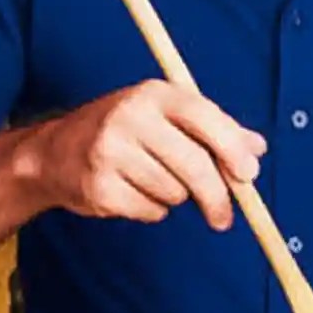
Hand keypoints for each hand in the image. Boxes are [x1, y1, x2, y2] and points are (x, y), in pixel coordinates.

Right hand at [27, 79, 265, 229]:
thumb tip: (257, 147)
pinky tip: (134, 192)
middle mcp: (130, 117)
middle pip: (193, 165)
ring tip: (153, 181)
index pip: (204, 117)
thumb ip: (213, 128)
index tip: (250, 175)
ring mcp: (110, 152)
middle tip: (224, 218)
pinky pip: (150, 211)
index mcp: (153, 94)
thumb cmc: (124, 131)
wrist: (54, 152)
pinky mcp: (99, 187)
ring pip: (173, 193)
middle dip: (217, 196)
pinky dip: (152, 210)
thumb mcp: (165, 116)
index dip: (232, 148)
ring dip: (174, 198)